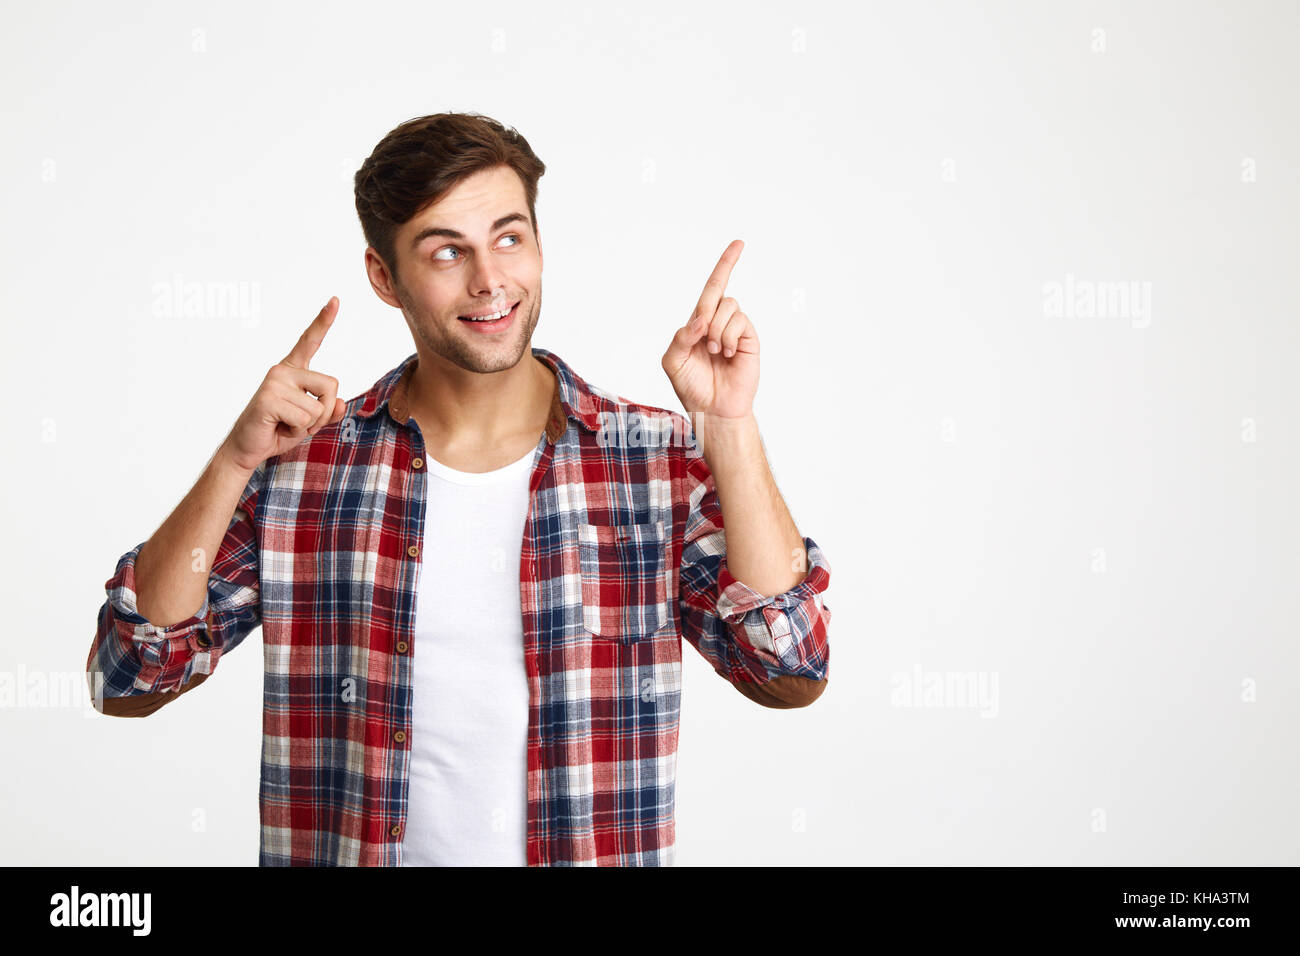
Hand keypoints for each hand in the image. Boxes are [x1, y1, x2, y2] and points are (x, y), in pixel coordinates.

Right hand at [217, 297, 347, 472]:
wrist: (248, 449)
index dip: (324, 321)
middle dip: (323, 412)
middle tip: (299, 422)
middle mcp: (283, 370)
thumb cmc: (277, 431)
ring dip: (308, 425)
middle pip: (331, 385)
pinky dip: (297, 431)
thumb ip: (327, 411)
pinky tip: (278, 427)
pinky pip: (305, 419)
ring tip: (285, 424)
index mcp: (293, 371)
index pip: (310, 341)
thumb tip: (339, 402)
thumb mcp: (310, 422)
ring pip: (319, 407)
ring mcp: (274, 382)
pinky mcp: (269, 398)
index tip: (335, 300)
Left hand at [661, 239, 758, 420]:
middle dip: (707, 316)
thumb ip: (680, 337)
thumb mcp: (672, 362)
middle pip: (716, 294)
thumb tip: (701, 320)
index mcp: (698, 322)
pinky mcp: (749, 337)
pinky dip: (729, 337)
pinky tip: (729, 354)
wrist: (713, 409)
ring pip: (728, 306)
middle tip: (707, 346)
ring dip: (718, 330)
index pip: (712, 287)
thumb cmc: (691, 386)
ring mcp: (735, 328)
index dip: (725, 264)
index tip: (739, 243)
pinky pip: (739, 320)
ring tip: (717, 352)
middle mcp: (718, 320)